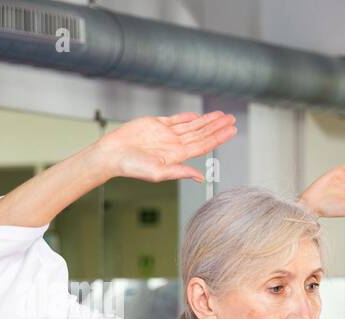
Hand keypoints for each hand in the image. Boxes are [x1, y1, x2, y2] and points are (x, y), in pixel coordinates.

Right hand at [94, 112, 236, 182]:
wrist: (112, 154)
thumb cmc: (132, 167)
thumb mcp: (158, 173)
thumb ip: (180, 172)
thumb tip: (201, 177)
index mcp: (178, 155)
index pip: (204, 144)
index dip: (219, 137)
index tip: (231, 130)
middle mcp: (175, 144)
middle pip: (202, 134)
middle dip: (217, 126)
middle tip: (232, 119)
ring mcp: (166, 134)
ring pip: (192, 125)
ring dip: (207, 120)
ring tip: (222, 115)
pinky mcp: (155, 125)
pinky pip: (175, 120)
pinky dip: (187, 117)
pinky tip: (198, 116)